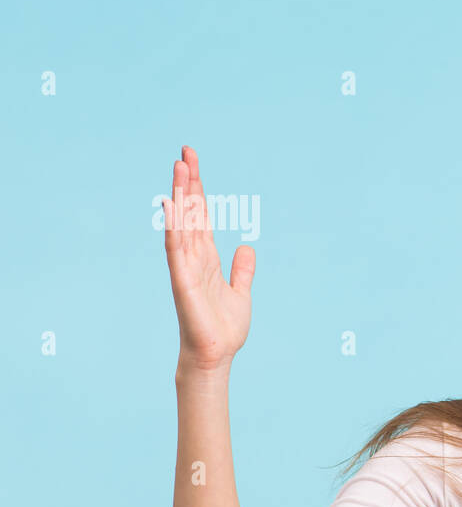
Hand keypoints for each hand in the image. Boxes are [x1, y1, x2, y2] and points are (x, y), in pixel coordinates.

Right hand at [162, 146, 254, 372]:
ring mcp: (185, 267)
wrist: (216, 355)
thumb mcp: (241, 292)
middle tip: (185, 152)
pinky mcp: (182, 280)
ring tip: (179, 167)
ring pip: (181, 224)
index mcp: (208, 258)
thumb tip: (246, 247)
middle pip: (190, 212)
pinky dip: (173, 227)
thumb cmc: (224, 328)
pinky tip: (171, 206)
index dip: (198, 189)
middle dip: (188, 183)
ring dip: (180, 196)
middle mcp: (194, 257)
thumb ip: (243, 270)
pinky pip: (176, 249)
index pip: (201, 216)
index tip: (193, 162)